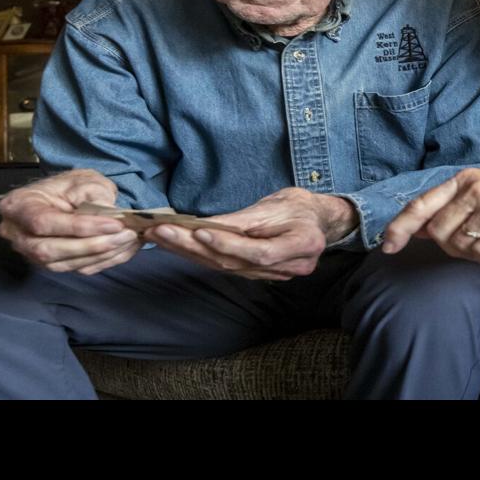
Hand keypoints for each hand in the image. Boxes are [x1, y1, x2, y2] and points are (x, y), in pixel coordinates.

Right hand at [0, 169, 141, 275]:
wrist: (65, 198)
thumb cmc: (69, 187)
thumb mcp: (82, 180)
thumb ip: (94, 195)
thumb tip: (112, 216)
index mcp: (18, 206)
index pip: (44, 222)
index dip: (80, 226)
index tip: (114, 224)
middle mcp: (19, 235)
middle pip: (51, 249)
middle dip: (93, 245)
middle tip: (126, 235)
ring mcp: (32, 254)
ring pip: (66, 264)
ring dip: (102, 255)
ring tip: (128, 241)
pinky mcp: (53, 264)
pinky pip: (78, 269)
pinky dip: (104, 261)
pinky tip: (123, 250)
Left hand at [147, 187, 355, 280]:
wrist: (318, 220)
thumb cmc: (299, 207)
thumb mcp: (277, 204)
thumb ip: (245, 220)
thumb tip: (206, 226)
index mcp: (303, 246)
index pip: (259, 252)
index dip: (228, 244)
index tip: (198, 230)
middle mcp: (292, 267)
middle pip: (236, 263)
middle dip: (195, 248)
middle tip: (162, 232)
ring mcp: (277, 275)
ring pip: (227, 268)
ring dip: (190, 253)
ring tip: (161, 236)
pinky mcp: (261, 275)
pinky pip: (228, 268)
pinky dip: (201, 257)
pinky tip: (179, 246)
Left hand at [380, 168, 479, 264]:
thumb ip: (452, 210)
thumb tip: (414, 229)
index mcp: (467, 178)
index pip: (421, 204)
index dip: (399, 227)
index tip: (387, 247)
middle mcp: (477, 186)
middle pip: (437, 232)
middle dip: (451, 249)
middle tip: (476, 248)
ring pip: (459, 245)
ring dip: (474, 256)